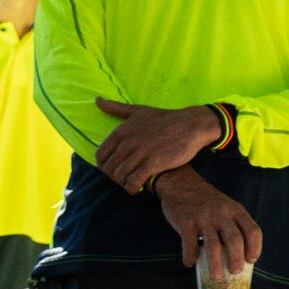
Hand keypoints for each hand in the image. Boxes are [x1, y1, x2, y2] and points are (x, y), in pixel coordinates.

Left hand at [95, 99, 226, 191]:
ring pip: (120, 176)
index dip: (104, 166)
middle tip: (124, 179)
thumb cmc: (164, 119)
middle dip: (114, 177)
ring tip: (131, 184)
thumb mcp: (138, 111)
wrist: (191, 125)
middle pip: (109, 168)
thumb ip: (115, 108)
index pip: (100, 156)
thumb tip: (97, 100)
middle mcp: (127, 142)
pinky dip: (132, 188)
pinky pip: (133, 182)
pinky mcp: (152, 163)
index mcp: (121, 131)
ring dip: (123, 184)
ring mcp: (140, 153)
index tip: (114, 169)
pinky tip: (138, 188)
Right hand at [157, 171, 260, 277]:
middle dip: (236, 259)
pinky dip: (190, 257)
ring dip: (216, 265)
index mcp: (236, 210)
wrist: (181, 183)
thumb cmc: (207, 201)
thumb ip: (233, 226)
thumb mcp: (226, 207)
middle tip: (235, 272)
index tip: (252, 260)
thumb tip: (237, 257)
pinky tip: (190, 263)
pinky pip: (189, 244)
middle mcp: (222, 214)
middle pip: (234, 240)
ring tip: (217, 277)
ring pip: (213, 246)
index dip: (255, 247)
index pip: (253, 230)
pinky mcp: (185, 222)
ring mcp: (203, 218)